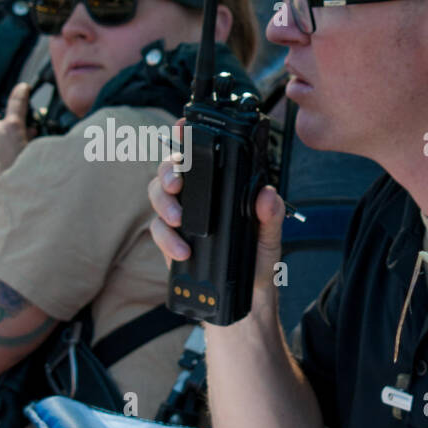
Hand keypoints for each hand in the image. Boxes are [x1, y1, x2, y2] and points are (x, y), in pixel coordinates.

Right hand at [148, 121, 284, 289]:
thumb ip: (270, 217)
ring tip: (178, 220)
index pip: (204, 157)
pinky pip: (157, 231)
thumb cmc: (258, 263)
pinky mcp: (171, 241)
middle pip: (172, 170)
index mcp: (222, 190)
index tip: (183, 126)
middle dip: (168, 171)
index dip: (189, 138)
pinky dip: (166, 238)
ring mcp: (183, 218)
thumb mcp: (270, 239)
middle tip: (177, 183)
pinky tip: (182, 251)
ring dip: (163, 203)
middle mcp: (200, 199)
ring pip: (158, 196)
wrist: (246, 301)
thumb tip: (267, 195)